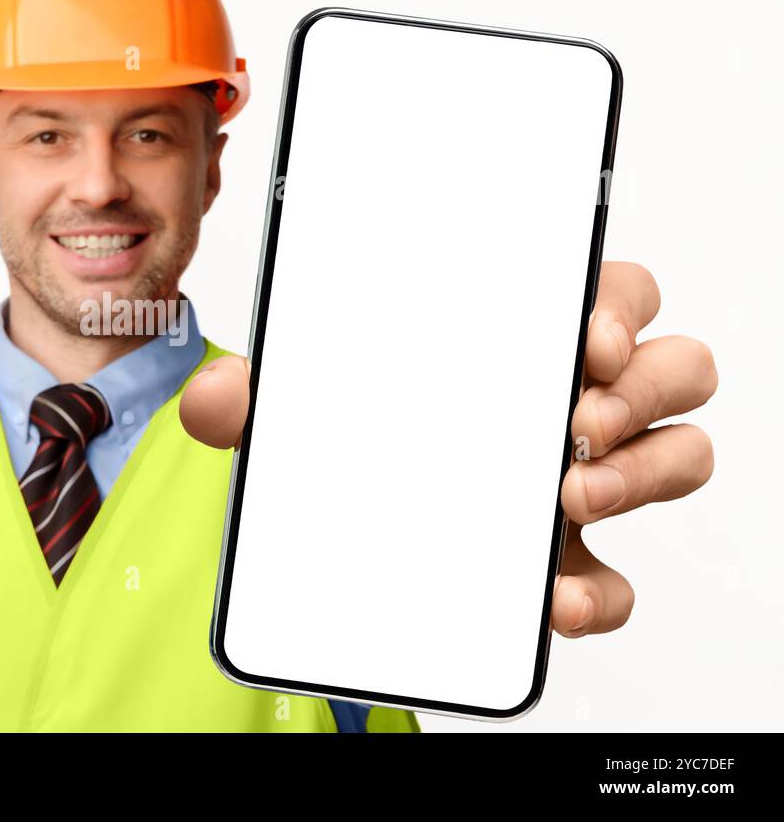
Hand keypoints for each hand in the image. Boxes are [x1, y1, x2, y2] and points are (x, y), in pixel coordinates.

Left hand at [179, 261, 717, 638]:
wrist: (350, 547)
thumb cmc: (351, 449)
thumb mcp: (298, 413)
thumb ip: (251, 398)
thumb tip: (213, 397)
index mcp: (518, 348)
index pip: (608, 295)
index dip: (617, 305)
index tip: (584, 336)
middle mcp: (567, 409)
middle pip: (673, 368)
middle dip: (642, 391)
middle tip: (572, 425)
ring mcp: (580, 488)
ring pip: (679, 456)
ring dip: (642, 475)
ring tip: (566, 497)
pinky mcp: (566, 567)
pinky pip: (623, 581)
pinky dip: (600, 593)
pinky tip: (550, 597)